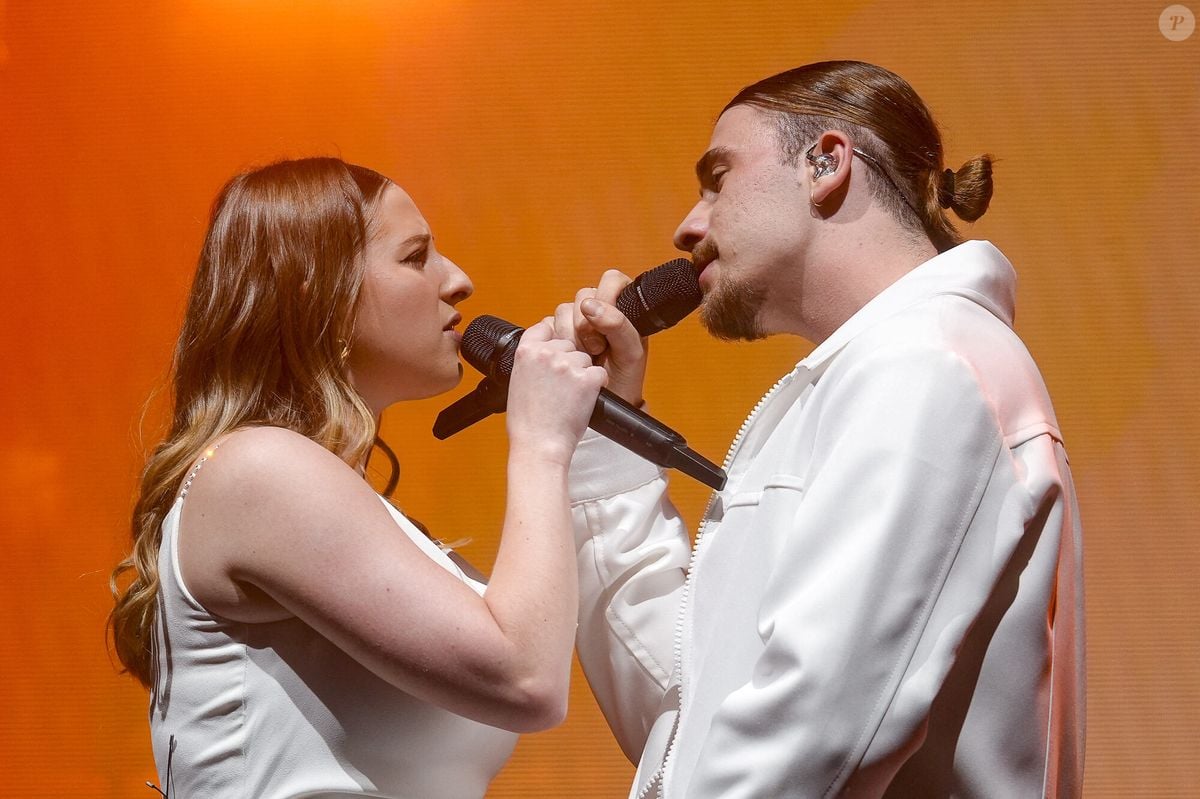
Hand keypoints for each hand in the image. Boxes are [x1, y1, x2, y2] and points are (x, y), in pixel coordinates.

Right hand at [505, 319, 607, 465]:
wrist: (538, 444)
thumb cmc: (527, 421)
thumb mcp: (517, 381)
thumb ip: (531, 360)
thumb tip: (544, 348)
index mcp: (525, 351)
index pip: (546, 327)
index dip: (553, 341)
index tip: (553, 356)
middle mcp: (546, 353)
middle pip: (569, 344)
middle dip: (569, 361)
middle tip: (560, 388)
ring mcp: (567, 364)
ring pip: (585, 358)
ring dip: (582, 375)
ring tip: (568, 398)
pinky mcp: (587, 378)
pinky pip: (599, 373)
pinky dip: (595, 386)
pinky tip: (581, 401)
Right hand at [553, 269, 648, 406]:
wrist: (602, 404)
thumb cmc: (622, 379)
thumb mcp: (629, 353)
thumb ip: (618, 324)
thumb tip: (590, 306)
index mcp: (623, 306)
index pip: (610, 280)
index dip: (605, 300)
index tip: (605, 327)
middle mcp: (599, 309)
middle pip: (581, 296)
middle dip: (586, 326)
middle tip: (597, 348)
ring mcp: (576, 320)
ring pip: (562, 311)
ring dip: (571, 337)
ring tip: (585, 356)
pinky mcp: (556, 334)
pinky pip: (547, 326)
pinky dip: (557, 343)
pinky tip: (570, 357)